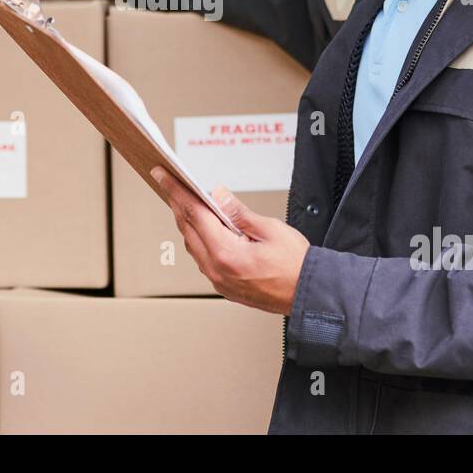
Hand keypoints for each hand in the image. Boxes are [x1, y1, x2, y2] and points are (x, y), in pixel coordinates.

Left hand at [149, 166, 309, 314]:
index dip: (176, 191)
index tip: (162, 175)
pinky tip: (204, 227)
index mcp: (226, 253)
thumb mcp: (270, 228)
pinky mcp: (224, 286)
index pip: (194, 213)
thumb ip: (239, 212)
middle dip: (178, 203)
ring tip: (186, 201)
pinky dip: (199, 239)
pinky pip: (203, 258)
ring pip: (193, 244)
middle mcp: (217, 270)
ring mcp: (219, 280)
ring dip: (188, 222)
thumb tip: (218, 195)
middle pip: (188, 229)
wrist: (309, 296)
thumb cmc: (296, 265)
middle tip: (170, 183)